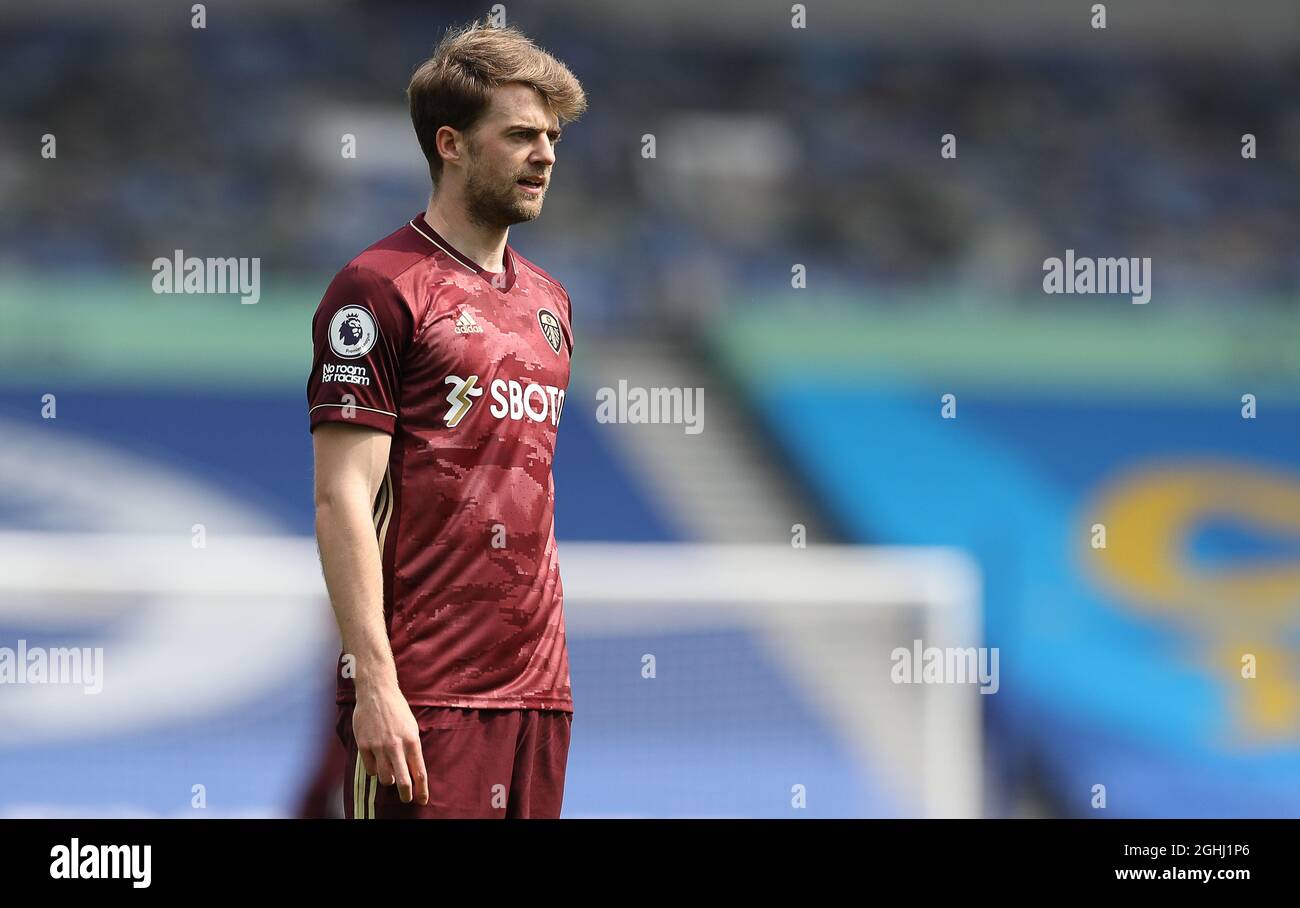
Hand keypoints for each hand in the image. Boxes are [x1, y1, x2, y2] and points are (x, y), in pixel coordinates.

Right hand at [353, 683, 429, 805]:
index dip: (421, 790)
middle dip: (406, 794)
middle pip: (402, 781)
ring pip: (384, 778)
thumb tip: (413, 770)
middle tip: (407, 799)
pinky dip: (373, 770)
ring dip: (388, 779)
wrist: (376, 692)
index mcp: (412, 740)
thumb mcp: (412, 727)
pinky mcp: (363, 745)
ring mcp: (378, 746)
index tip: (422, 800)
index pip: (419, 772)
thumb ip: (412, 748)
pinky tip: (376, 762)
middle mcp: (396, 746)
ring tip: (389, 772)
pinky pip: (369, 769)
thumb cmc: (397, 710)